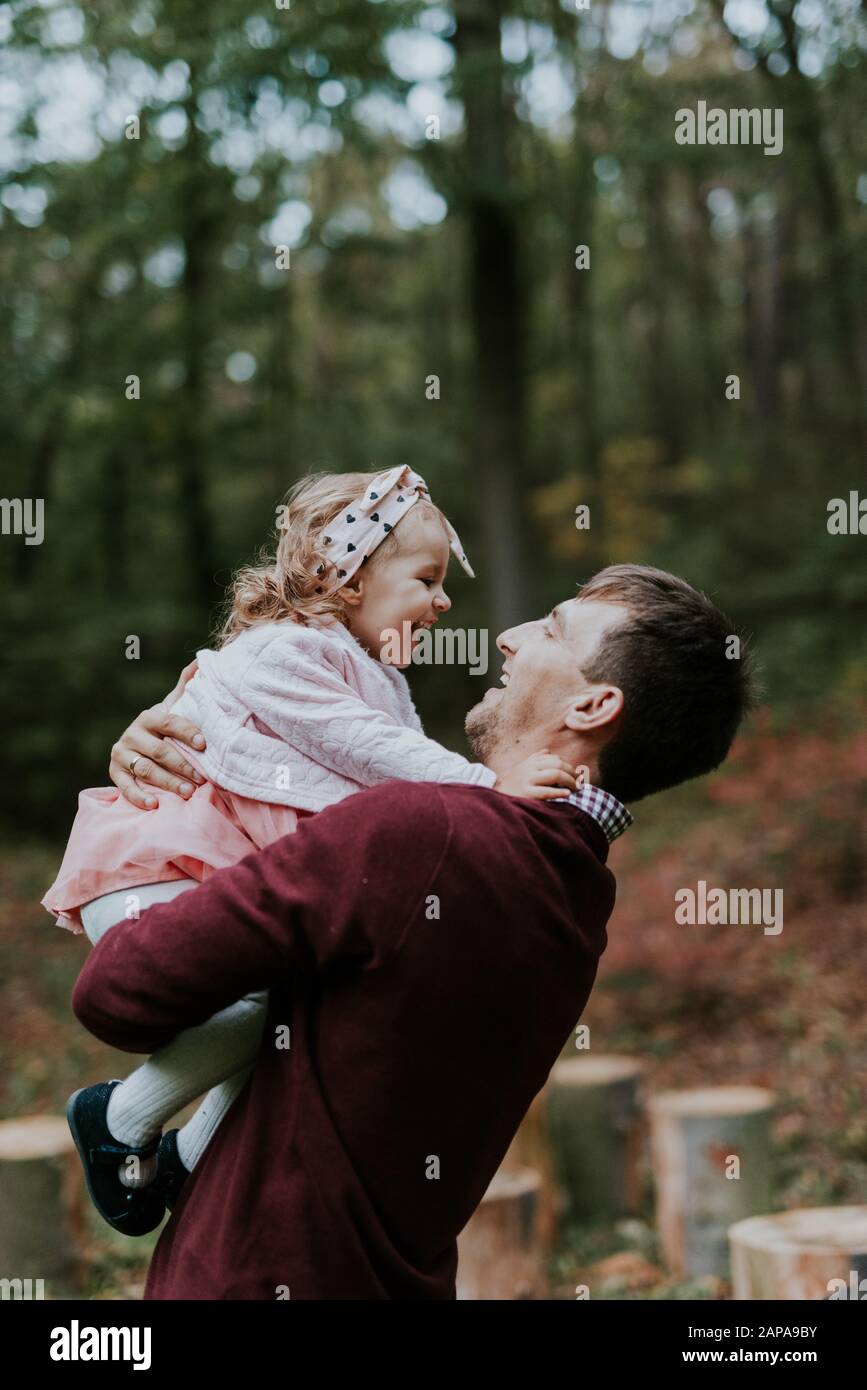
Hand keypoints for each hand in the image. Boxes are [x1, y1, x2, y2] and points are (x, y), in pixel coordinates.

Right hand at [109, 662, 206, 808]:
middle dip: (182, 765)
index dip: (186, 732)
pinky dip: (139, 796)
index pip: (169, 722)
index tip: (204, 744)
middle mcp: (133, 733)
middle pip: (159, 750)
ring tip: (188, 793)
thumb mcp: (175, 707)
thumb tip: (201, 661)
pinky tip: (155, 805)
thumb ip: (187, 687)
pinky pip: (125, 786)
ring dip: (167, 782)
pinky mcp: (115, 772)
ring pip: (145, 769)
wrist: (139, 745)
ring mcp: (122, 753)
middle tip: (202, 778)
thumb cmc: (165, 728)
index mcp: (150, 716)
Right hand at [493, 751, 578, 800]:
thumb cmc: (512, 783)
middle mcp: (530, 768)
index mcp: (531, 762)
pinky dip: (558, 792)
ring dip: (569, 782)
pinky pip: (546, 792)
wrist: (495, 796)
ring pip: (554, 775)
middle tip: (579, 783)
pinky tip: (567, 794)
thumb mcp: (521, 767)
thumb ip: (534, 758)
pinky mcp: (526, 794)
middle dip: (571, 773)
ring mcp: (528, 780)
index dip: (569, 766)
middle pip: (558, 765)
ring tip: (575, 789)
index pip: (555, 759)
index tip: (576, 775)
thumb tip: (548, 751)